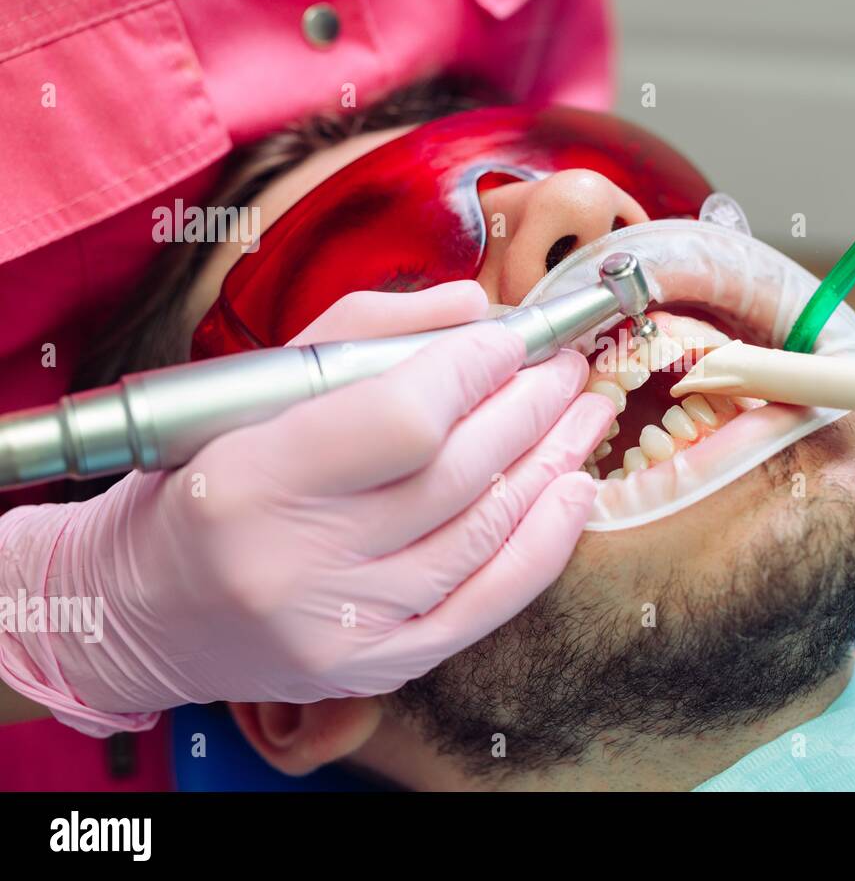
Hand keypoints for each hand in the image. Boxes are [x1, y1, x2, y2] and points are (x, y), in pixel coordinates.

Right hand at [0, 281, 614, 735]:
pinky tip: (576, 491)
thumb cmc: (203, 481)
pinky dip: (544, 544)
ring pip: (484, 534)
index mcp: (249, 480)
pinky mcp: (377, 670)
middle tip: (567, 365)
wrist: (143, 610)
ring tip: (585, 411)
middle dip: (531, 406)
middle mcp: (295, 565)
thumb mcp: (254, 390)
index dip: (476, 371)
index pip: (402, 420)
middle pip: (458, 475)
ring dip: (553, 462)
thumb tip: (476, 311)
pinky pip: (488, 604)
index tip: (515, 337)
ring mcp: (342, 629)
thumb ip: (362, 334)